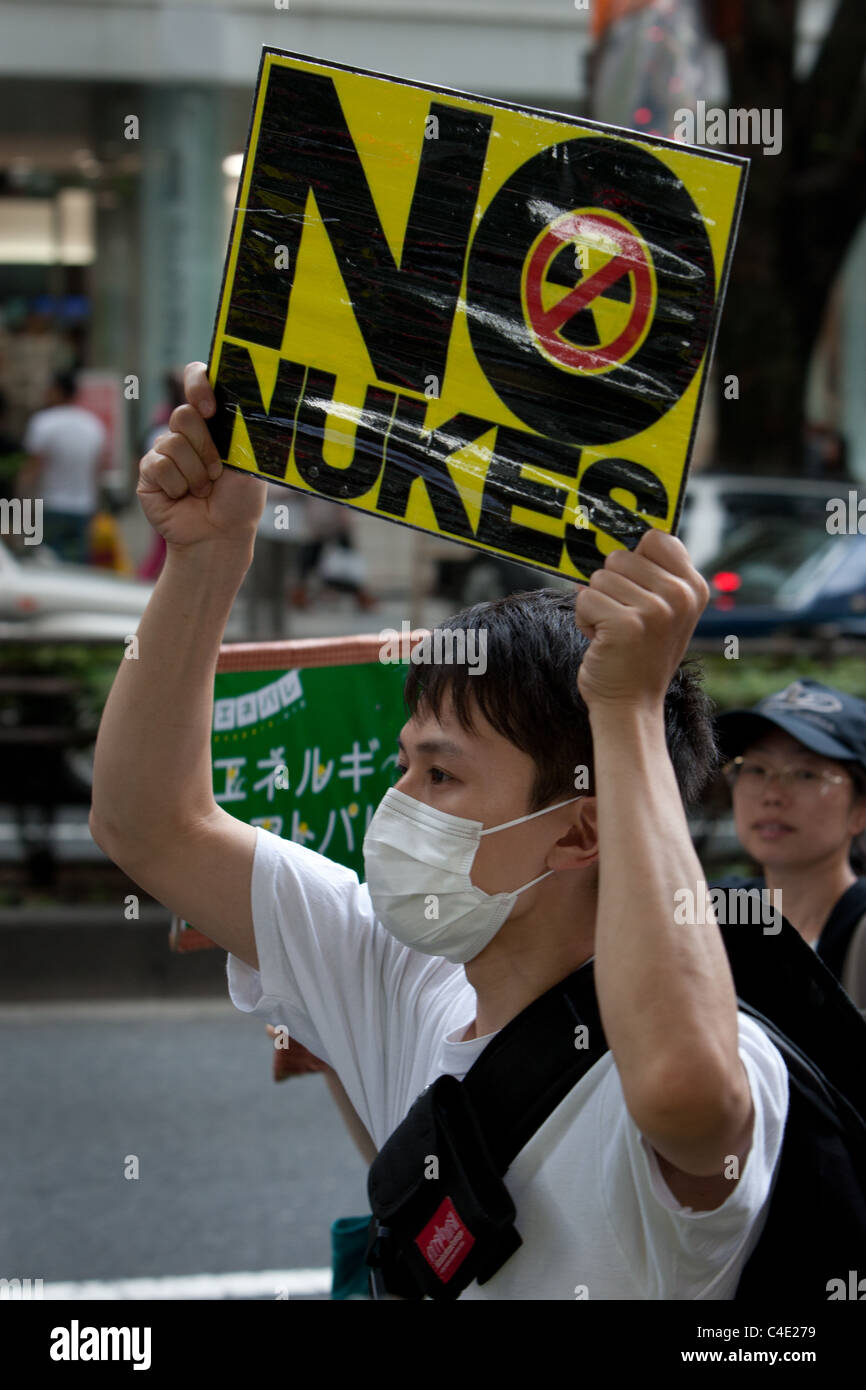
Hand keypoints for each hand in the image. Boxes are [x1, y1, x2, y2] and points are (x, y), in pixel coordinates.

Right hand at [136, 362, 266, 548]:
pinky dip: (178, 485)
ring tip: (203, 490)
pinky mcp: (149, 471)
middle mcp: (186, 432)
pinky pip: (160, 465)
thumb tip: (236, 399)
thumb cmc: (239, 500)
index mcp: (212, 422)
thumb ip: (239, 428)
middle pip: (184, 414)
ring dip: (195, 473)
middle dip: (205, 448)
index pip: (197, 380)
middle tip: (217, 473)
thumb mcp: (249, 460)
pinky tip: (183, 497)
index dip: (198, 384)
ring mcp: (165, 450)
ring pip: (172, 443)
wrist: (221, 535)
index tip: (210, 408)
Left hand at [574, 529, 707, 710]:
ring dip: (596, 605)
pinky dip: (585, 620)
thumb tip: (611, 539)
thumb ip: (651, 575)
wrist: (631, 705)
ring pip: (599, 578)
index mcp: (693, 587)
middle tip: (622, 619)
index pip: (655, 538)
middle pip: (620, 556)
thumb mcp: (663, 611)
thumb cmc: (639, 654)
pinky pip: (585, 599)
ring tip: (613, 632)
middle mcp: (680, 595)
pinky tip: (602, 641)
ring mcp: (655, 610)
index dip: (634, 561)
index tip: (634, 588)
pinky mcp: (626, 624)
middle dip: (610, 586)